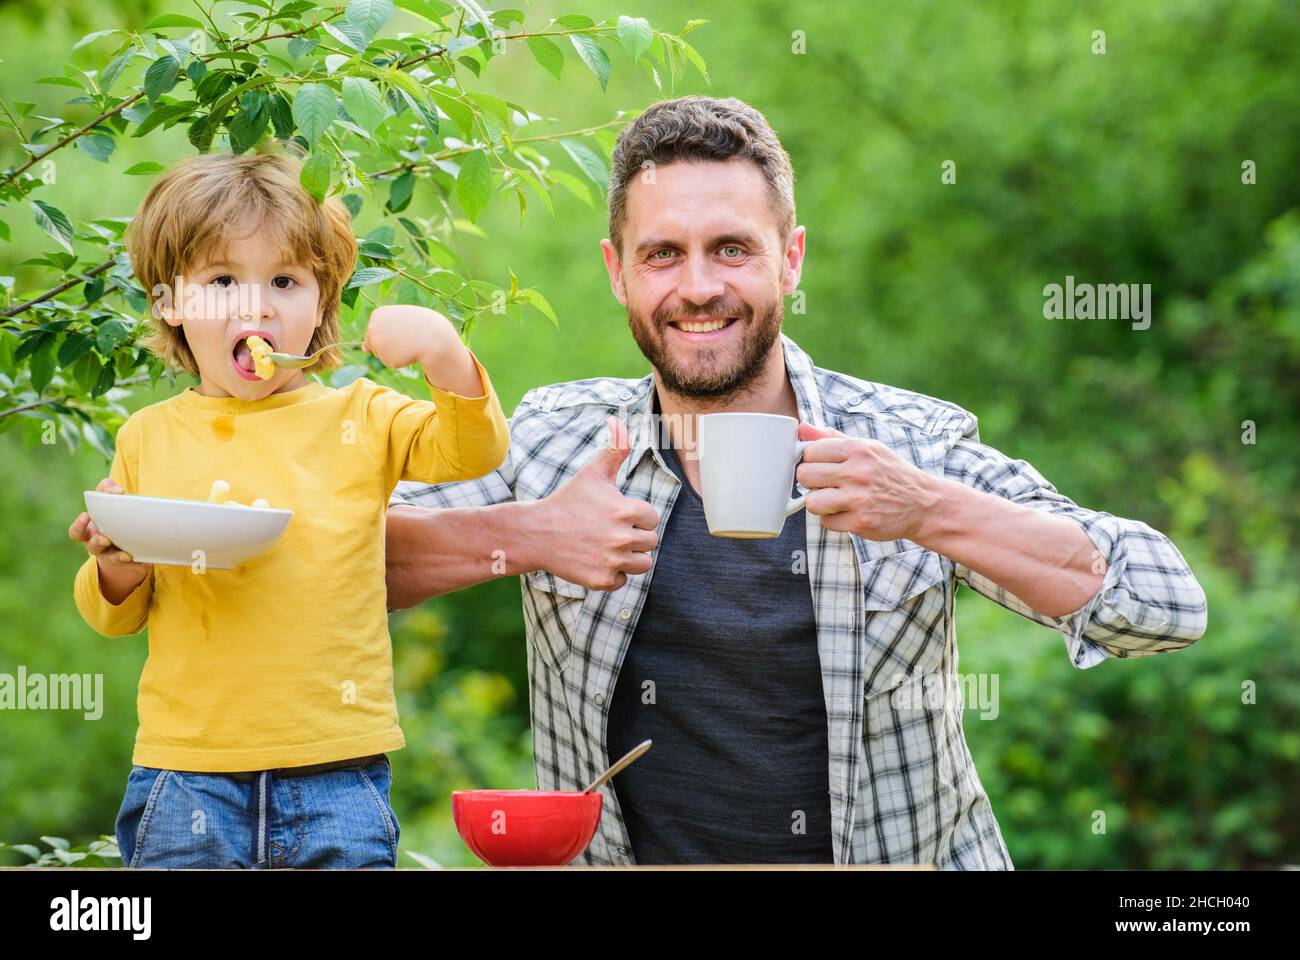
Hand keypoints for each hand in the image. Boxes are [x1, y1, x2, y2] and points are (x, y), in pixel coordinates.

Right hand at [69, 478, 151, 598]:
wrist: (124, 550)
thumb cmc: (113, 522)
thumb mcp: (107, 508)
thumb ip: (107, 493)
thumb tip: (113, 486)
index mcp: (90, 532)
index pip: (77, 532)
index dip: (79, 525)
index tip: (86, 515)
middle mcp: (98, 546)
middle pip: (93, 547)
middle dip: (97, 542)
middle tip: (104, 538)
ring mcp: (113, 556)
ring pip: (112, 558)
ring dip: (118, 557)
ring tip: (126, 555)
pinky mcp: (130, 564)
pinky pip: (134, 566)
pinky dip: (139, 564)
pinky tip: (146, 562)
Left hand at [363, 304, 462, 370]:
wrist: (436, 338)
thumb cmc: (421, 325)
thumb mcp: (400, 320)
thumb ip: (382, 328)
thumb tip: (364, 349)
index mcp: (377, 314)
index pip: (376, 329)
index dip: (392, 331)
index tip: (403, 328)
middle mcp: (373, 328)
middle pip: (375, 342)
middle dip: (390, 342)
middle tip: (406, 337)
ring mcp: (378, 344)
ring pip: (382, 353)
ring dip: (395, 351)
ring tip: (409, 344)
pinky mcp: (386, 359)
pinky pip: (390, 362)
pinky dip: (400, 360)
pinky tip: (409, 353)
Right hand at [535, 416, 659, 590]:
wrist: (536, 533)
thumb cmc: (568, 501)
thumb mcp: (593, 473)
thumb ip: (615, 448)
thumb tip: (619, 420)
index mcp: (625, 510)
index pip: (652, 518)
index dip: (637, 515)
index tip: (618, 514)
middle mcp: (622, 537)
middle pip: (650, 542)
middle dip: (635, 536)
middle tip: (610, 531)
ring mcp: (612, 560)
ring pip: (643, 564)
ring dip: (630, 557)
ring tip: (609, 546)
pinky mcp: (602, 580)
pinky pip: (623, 580)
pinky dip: (613, 573)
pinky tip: (597, 559)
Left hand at [795, 422, 942, 540]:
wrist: (923, 503)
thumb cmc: (891, 474)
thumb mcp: (868, 448)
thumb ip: (833, 439)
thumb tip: (803, 428)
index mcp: (858, 450)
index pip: (810, 451)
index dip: (812, 460)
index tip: (822, 466)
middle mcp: (857, 473)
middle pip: (805, 475)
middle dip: (812, 481)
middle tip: (827, 484)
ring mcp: (858, 499)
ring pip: (811, 502)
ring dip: (820, 503)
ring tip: (835, 499)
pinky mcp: (860, 523)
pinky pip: (826, 522)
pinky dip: (833, 519)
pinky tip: (848, 512)